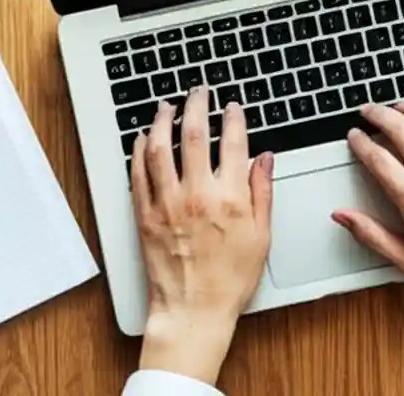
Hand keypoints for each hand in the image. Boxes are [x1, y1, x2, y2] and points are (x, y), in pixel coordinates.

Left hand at [130, 86, 273, 384]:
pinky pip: (137, 174)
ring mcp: (167, 203)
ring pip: (159, 148)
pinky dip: (138, 151)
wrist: (193, 311)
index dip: (234, 118)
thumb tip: (265, 159)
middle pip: (193, 134)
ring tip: (167, 106)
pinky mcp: (145, 215)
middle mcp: (196, 195)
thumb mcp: (261, 236)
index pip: (232, 142)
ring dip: (163, 120)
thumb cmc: (229, 280)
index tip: (233, 107)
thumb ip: (262, 192)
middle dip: (197, 105)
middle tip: (199, 92)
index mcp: (229, 198)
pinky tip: (143, 138)